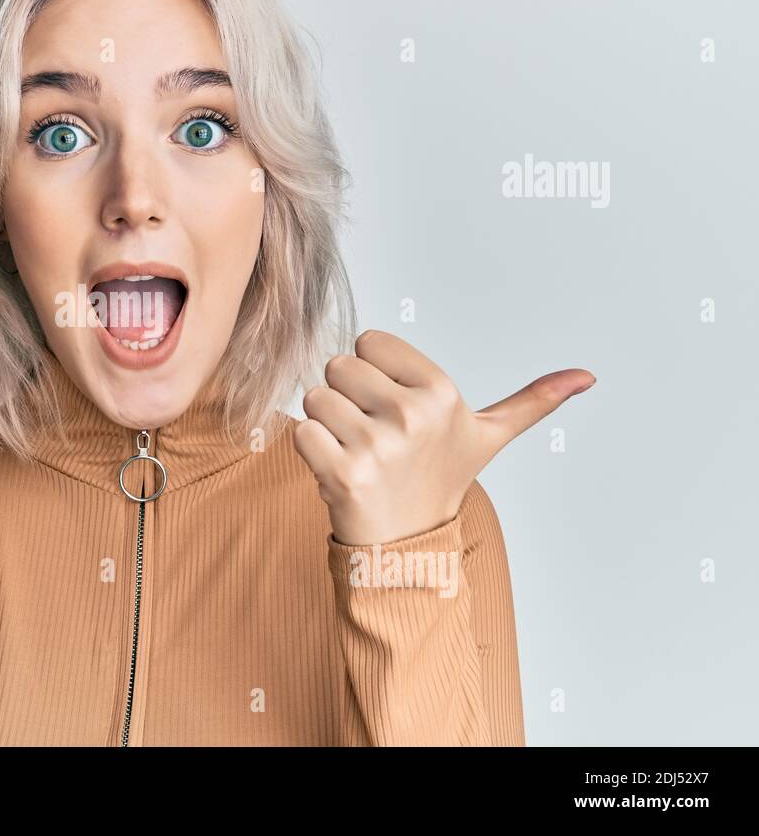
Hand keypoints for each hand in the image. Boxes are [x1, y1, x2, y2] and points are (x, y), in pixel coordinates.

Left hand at [292, 329, 594, 545]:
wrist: (409, 545)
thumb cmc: (439, 480)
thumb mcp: (487, 437)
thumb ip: (531, 402)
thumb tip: (586, 376)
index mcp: (442, 391)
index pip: (367, 341)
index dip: (371, 372)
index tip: (391, 407)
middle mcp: (414, 414)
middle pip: (336, 366)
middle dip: (344, 397)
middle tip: (369, 433)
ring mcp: (380, 445)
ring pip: (314, 398)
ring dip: (325, 426)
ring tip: (355, 452)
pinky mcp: (344, 473)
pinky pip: (299, 432)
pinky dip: (309, 450)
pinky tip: (336, 470)